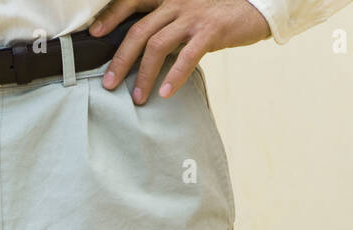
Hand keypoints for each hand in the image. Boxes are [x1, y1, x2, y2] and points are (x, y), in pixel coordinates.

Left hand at [88, 0, 271, 103]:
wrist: (258, 5)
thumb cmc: (218, 12)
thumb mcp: (187, 12)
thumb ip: (165, 25)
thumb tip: (138, 51)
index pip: (132, 1)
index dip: (111, 15)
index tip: (94, 34)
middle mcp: (176, 1)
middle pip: (139, 30)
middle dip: (120, 59)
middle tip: (109, 83)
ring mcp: (194, 15)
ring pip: (158, 44)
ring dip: (144, 74)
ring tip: (137, 97)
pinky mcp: (212, 30)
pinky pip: (188, 55)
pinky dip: (174, 76)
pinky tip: (165, 93)